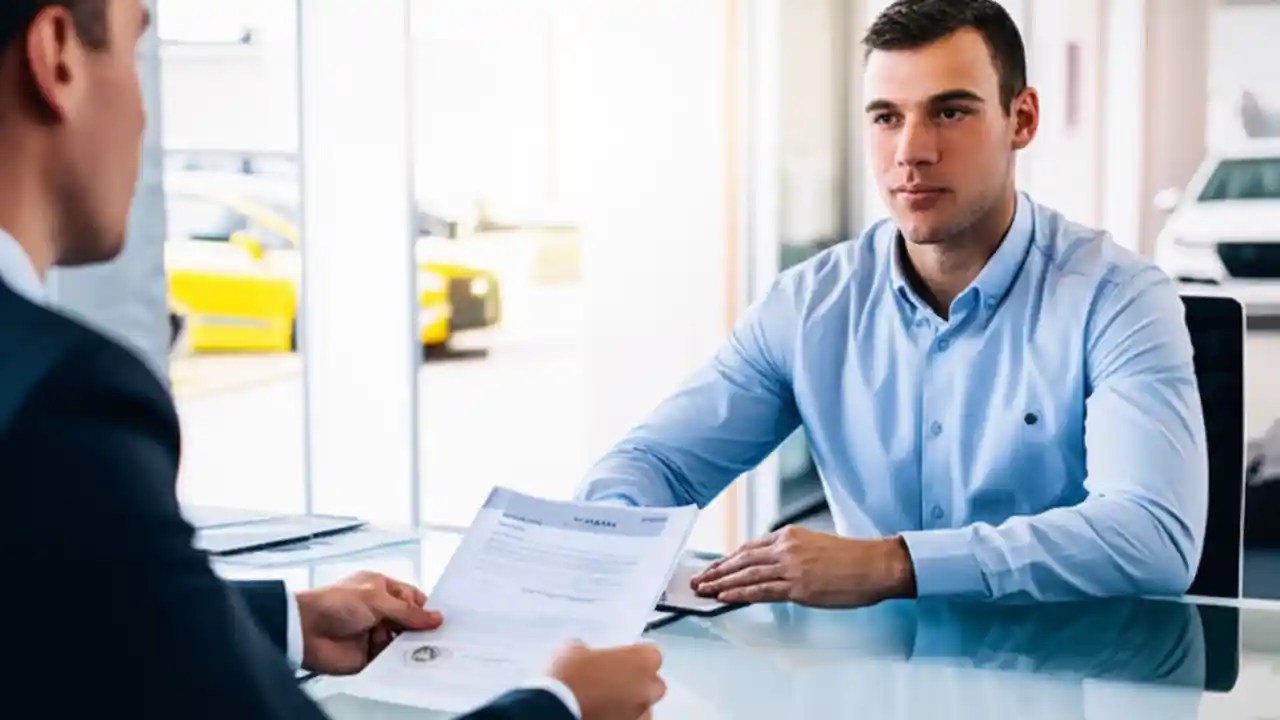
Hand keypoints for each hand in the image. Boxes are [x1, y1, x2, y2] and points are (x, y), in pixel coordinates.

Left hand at [296, 571, 442, 674]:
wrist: (304, 630)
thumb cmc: (332, 604)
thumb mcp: (377, 600)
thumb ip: (408, 612)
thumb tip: (434, 617)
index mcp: (380, 589)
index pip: (411, 598)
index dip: (425, 608)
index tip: (439, 618)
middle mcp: (378, 611)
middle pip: (409, 621)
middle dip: (420, 628)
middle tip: (436, 635)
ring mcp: (373, 633)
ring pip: (401, 641)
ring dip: (409, 645)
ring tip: (420, 647)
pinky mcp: (368, 655)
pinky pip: (390, 659)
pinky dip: (397, 661)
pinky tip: (405, 660)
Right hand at [547, 640, 665, 719]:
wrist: (555, 711)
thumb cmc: (567, 676)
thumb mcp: (574, 650)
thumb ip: (590, 651)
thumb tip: (585, 654)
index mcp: (641, 662)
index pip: (652, 654)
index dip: (636, 656)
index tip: (622, 658)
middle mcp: (646, 689)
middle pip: (655, 684)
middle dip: (641, 683)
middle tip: (618, 682)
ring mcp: (639, 715)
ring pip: (645, 708)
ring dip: (633, 705)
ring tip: (610, 704)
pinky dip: (622, 718)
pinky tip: (605, 716)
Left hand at [689, 526, 916, 606]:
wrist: (875, 565)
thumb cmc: (852, 558)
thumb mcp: (816, 545)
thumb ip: (792, 553)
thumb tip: (773, 567)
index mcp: (789, 536)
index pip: (749, 547)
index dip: (728, 559)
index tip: (714, 567)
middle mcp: (786, 548)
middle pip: (741, 559)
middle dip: (716, 571)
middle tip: (698, 580)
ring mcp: (791, 567)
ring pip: (746, 575)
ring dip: (721, 583)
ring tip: (703, 590)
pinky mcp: (798, 587)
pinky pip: (761, 590)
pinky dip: (740, 593)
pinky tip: (725, 597)